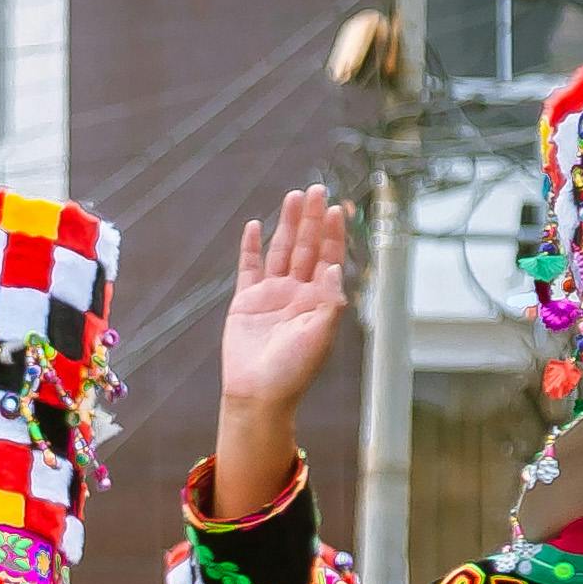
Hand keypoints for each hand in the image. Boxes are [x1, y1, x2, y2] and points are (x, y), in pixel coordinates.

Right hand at [218, 186, 355, 417]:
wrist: (258, 394)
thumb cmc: (293, 371)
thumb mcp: (321, 335)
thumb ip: (329, 300)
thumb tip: (333, 267)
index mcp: (319, 300)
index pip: (329, 258)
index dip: (333, 233)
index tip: (337, 208)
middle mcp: (297, 293)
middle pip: (306, 247)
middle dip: (311, 218)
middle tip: (316, 189)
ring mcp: (271, 295)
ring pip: (281, 250)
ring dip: (287, 224)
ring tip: (292, 196)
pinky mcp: (245, 301)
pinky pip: (248, 268)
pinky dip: (251, 247)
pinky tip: (255, 227)